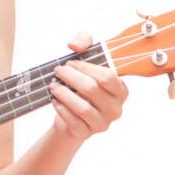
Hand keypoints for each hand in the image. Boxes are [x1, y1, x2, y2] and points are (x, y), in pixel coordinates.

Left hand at [49, 31, 129, 145]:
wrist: (71, 116)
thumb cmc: (82, 85)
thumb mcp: (85, 59)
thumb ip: (84, 41)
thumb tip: (74, 44)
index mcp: (121, 90)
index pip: (107, 77)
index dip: (86, 68)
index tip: (70, 63)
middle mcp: (116, 108)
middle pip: (92, 89)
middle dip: (71, 77)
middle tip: (58, 71)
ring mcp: (103, 123)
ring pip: (82, 107)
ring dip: (64, 94)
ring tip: (54, 86)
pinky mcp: (87, 133)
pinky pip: (72, 120)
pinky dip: (61, 108)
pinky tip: (55, 101)